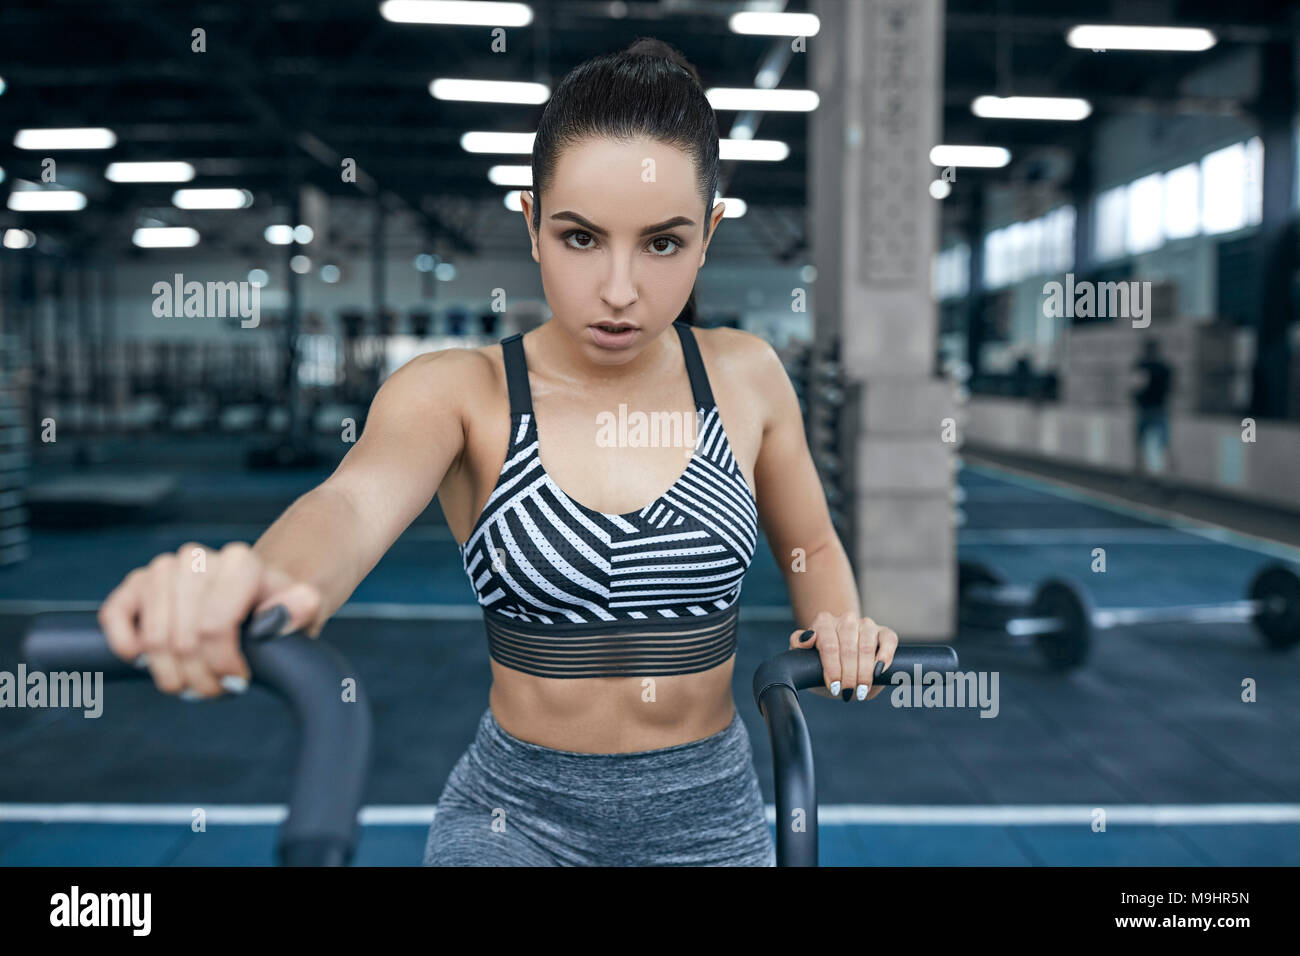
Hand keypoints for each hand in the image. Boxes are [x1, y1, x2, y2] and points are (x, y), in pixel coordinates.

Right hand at [97, 542, 322, 699]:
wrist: (250, 597)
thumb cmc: (273, 610)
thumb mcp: (300, 611)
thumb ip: (301, 608)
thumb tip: (286, 610)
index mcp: (239, 562)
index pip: (213, 628)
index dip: (222, 665)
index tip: (238, 681)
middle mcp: (197, 559)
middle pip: (183, 640)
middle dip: (198, 678)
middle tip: (215, 690)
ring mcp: (163, 569)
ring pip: (152, 639)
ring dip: (169, 674)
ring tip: (191, 684)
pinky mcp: (135, 584)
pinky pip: (115, 616)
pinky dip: (127, 646)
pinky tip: (146, 662)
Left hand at [788, 611, 898, 701]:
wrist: (839, 662)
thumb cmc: (819, 661)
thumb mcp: (803, 656)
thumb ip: (797, 644)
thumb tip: (808, 637)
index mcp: (823, 622)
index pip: (829, 646)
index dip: (832, 669)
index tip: (834, 688)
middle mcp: (846, 620)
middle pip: (848, 648)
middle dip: (848, 675)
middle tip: (847, 693)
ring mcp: (866, 624)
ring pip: (867, 646)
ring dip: (865, 672)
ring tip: (862, 690)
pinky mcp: (884, 632)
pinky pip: (888, 640)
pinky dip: (885, 656)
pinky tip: (879, 671)